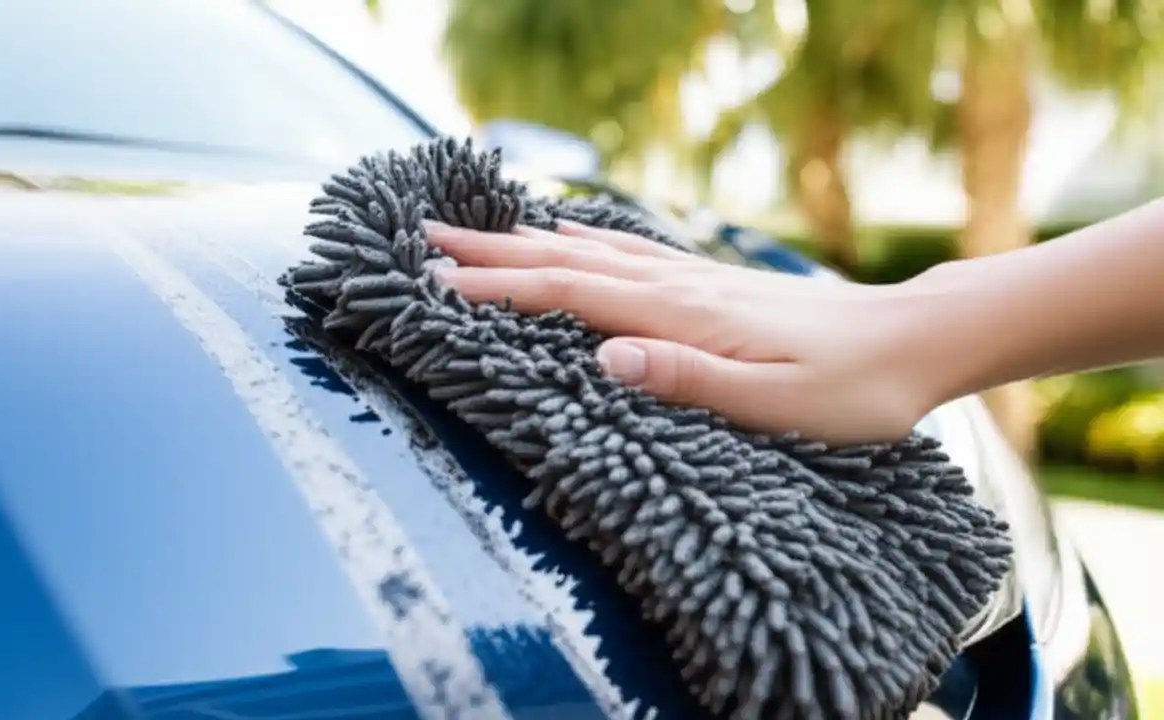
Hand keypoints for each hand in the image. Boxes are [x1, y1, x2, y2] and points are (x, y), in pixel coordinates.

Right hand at [424, 219, 947, 444]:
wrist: (913, 338)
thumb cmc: (852, 387)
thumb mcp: (777, 403)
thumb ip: (690, 380)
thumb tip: (606, 358)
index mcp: (684, 317)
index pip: (573, 295)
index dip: (503, 288)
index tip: (438, 281)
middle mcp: (680, 286)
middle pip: (568, 260)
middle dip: (495, 251)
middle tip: (427, 237)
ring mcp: (694, 278)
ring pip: (592, 249)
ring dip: (528, 239)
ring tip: (475, 227)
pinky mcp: (711, 282)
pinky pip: (629, 250)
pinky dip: (585, 237)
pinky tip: (570, 230)